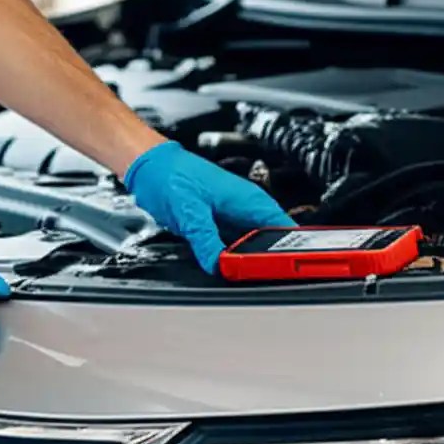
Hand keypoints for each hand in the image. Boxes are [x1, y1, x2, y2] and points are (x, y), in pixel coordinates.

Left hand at [124, 141, 295, 273]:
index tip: (285, 268)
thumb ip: (206, 241)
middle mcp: (247, 207)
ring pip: (256, 244)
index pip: (284, 228)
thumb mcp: (189, 212)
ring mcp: (236, 216)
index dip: (290, 249)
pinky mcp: (223, 224)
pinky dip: (236, 256)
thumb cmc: (172, 176)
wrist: (153, 166)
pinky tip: (230, 266)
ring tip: (246, 274)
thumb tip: (218, 265)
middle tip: (262, 277)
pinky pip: (239, 244)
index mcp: (249, 200)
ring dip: (252, 259)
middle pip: (273, 240)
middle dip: (270, 259)